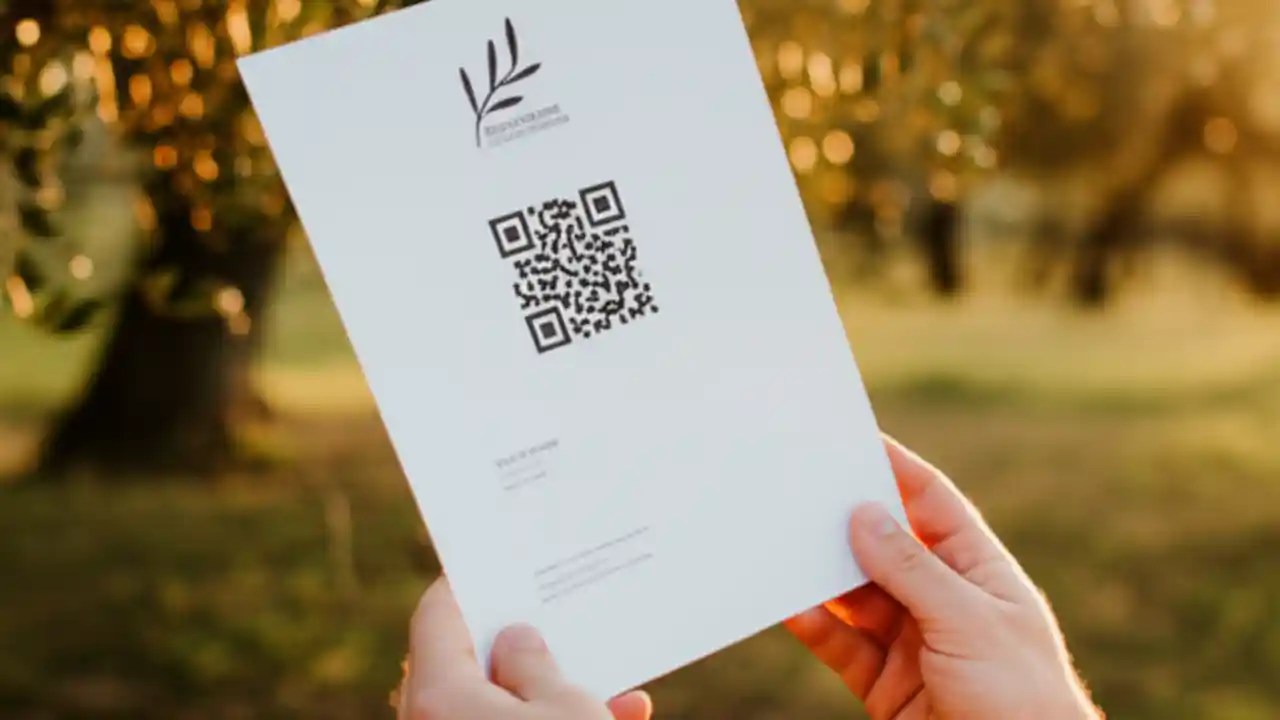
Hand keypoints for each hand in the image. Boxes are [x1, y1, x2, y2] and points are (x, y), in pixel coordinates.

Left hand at [398, 579, 651, 719]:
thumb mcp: (566, 709)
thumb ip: (536, 663)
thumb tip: (513, 641)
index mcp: (437, 695)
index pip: (438, 615)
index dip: (470, 582)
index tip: (498, 559)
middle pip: (465, 664)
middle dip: (520, 643)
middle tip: (556, 613)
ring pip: (492, 710)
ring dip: (547, 694)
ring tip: (609, 680)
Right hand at [785, 436, 1101, 719]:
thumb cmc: (1023, 698)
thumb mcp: (968, 621)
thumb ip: (911, 569)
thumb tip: (863, 515)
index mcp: (978, 571)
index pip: (933, 504)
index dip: (896, 468)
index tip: (854, 438)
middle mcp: (942, 600)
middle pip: (884, 546)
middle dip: (845, 522)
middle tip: (799, 492)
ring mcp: (912, 641)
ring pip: (855, 595)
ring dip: (821, 575)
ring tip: (782, 547)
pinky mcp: (886, 682)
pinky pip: (842, 644)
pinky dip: (815, 626)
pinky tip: (791, 607)